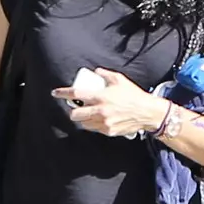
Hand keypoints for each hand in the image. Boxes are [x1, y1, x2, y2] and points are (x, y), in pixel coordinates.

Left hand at [52, 69, 166, 137]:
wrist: (147, 112)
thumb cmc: (133, 95)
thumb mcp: (120, 80)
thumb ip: (105, 74)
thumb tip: (96, 72)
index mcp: (100, 96)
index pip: (76, 94)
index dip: (63, 93)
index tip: (56, 93)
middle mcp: (100, 111)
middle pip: (75, 114)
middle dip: (74, 111)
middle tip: (78, 107)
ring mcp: (103, 123)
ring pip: (83, 123)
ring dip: (83, 118)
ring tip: (89, 113)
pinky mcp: (108, 131)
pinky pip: (94, 128)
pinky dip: (94, 124)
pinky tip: (100, 118)